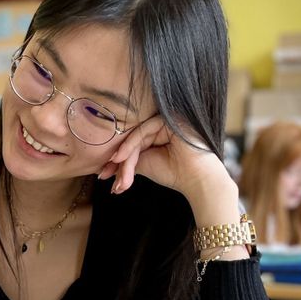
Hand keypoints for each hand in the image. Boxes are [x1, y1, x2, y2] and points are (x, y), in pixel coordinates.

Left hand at [98, 116, 231, 199]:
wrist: (197, 180)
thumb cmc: (174, 173)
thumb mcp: (144, 164)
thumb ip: (127, 159)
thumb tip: (104, 164)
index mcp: (156, 133)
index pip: (130, 142)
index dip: (115, 159)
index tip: (103, 175)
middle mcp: (161, 123)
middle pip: (131, 140)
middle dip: (116, 160)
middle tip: (104, 176)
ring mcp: (166, 119)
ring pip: (135, 137)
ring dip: (123, 158)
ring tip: (117, 176)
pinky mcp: (170, 118)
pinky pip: (144, 130)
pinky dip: (130, 145)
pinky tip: (120, 158)